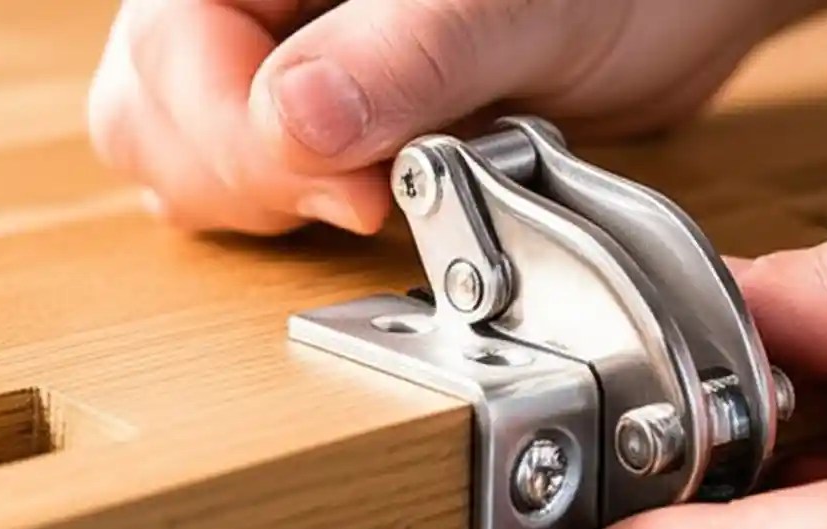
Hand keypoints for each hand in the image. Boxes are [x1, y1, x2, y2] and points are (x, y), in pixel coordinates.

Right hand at [86, 0, 813, 235]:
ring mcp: (281, 49)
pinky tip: (357, 206)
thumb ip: (411, 55)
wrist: (672, 8)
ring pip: (180, 145)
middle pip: (154, 102)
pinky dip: (282, 210)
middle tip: (364, 203)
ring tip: (366, 202)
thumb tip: (290, 122)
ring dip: (255, 203)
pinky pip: (244, 172)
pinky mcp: (321, 110)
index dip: (244, 138)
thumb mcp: (521, 8)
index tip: (359, 190)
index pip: (173, 46)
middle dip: (242, 179)